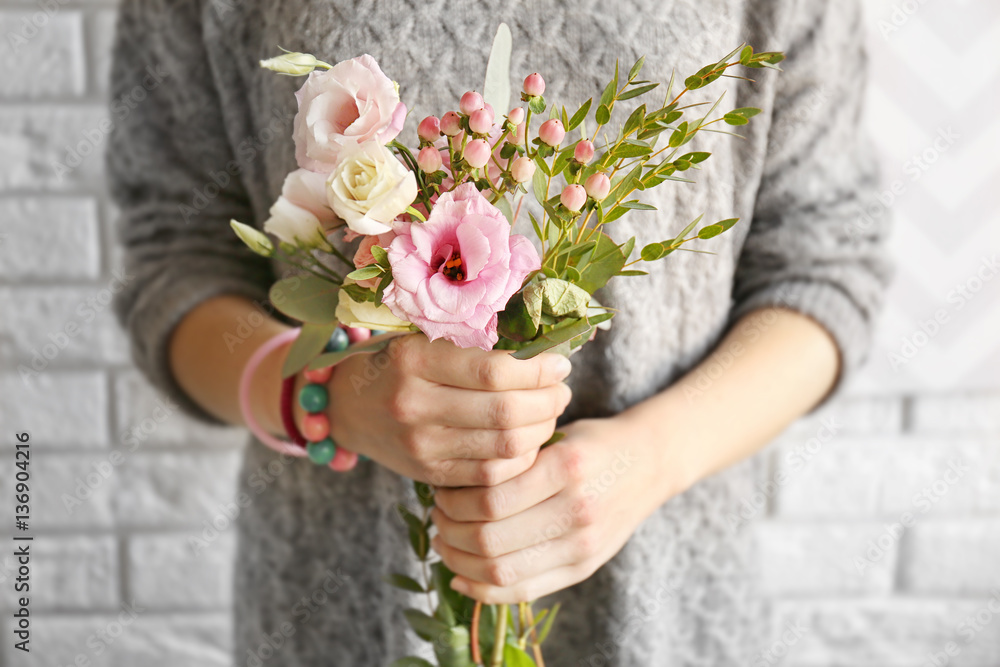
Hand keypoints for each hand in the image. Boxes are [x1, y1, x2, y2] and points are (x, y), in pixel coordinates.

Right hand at [324, 334, 572, 486]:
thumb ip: (474, 341)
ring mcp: (421, 446)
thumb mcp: (423, 337)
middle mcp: (414, 404)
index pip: (494, 370)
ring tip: (551, 412)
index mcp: (414, 359)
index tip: (560, 363)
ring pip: (505, 447)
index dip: (539, 369)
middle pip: (505, 412)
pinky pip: (492, 475)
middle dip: (549, 401)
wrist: (347, 407)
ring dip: (542, 429)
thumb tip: (545, 346)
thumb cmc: (397, 362)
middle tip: (563, 390)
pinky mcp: (429, 474)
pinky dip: (521, 458)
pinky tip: (530, 440)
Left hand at [430, 415, 687, 602]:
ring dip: (460, 561)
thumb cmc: (591, 442)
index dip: (452, 500)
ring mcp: (583, 545)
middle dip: (450, 530)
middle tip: (436, 515)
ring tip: (445, 542)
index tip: (438, 489)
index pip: (491, 499)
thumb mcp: (554, 434)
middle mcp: (578, 510)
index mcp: (566, 468)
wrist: (648, 463)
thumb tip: (447, 480)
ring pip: (502, 571)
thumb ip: (511, 458)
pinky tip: (461, 576)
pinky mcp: (583, 568)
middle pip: (491, 539)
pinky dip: (483, 590)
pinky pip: (523, 591)